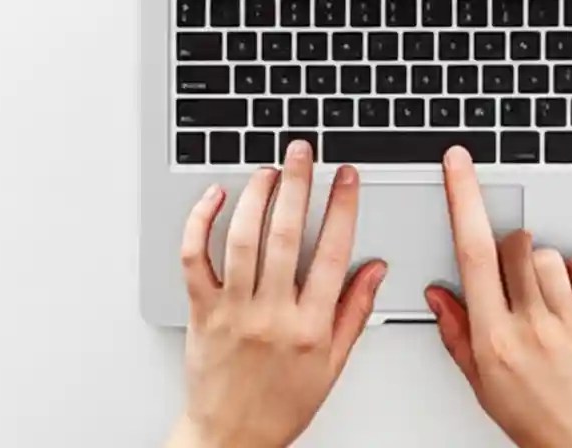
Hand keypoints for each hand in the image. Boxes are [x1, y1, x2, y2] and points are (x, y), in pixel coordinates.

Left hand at [168, 141, 386, 447]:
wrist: (230, 438)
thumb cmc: (282, 405)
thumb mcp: (334, 364)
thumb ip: (355, 311)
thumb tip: (376, 268)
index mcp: (311, 326)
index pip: (333, 252)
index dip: (342, 207)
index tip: (347, 176)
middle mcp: (271, 314)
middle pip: (286, 235)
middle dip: (297, 184)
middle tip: (303, 152)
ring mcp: (233, 310)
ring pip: (242, 239)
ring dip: (256, 196)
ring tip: (269, 170)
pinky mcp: (201, 311)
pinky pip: (195, 258)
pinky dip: (201, 222)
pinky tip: (216, 197)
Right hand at [425, 146, 571, 447]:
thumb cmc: (534, 419)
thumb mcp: (482, 383)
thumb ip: (457, 333)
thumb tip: (438, 291)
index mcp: (494, 339)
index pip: (472, 252)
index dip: (463, 199)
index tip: (459, 163)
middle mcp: (532, 328)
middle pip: (514, 243)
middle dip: (510, 245)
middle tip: (515, 278)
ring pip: (550, 254)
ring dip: (544, 264)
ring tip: (547, 298)